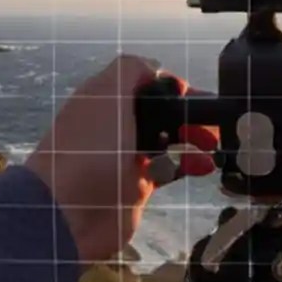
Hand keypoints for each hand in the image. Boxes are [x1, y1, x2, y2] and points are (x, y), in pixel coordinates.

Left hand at [24, 55, 217, 263]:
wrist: (67, 213)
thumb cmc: (89, 148)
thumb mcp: (106, 93)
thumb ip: (131, 70)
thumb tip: (156, 68)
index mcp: (105, 100)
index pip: (144, 84)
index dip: (170, 86)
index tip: (190, 95)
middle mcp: (115, 126)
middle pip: (160, 112)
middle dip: (188, 113)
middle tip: (213, 121)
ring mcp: (126, 157)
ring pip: (168, 140)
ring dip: (194, 138)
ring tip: (214, 143)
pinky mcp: (137, 186)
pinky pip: (170, 169)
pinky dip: (190, 165)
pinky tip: (205, 166)